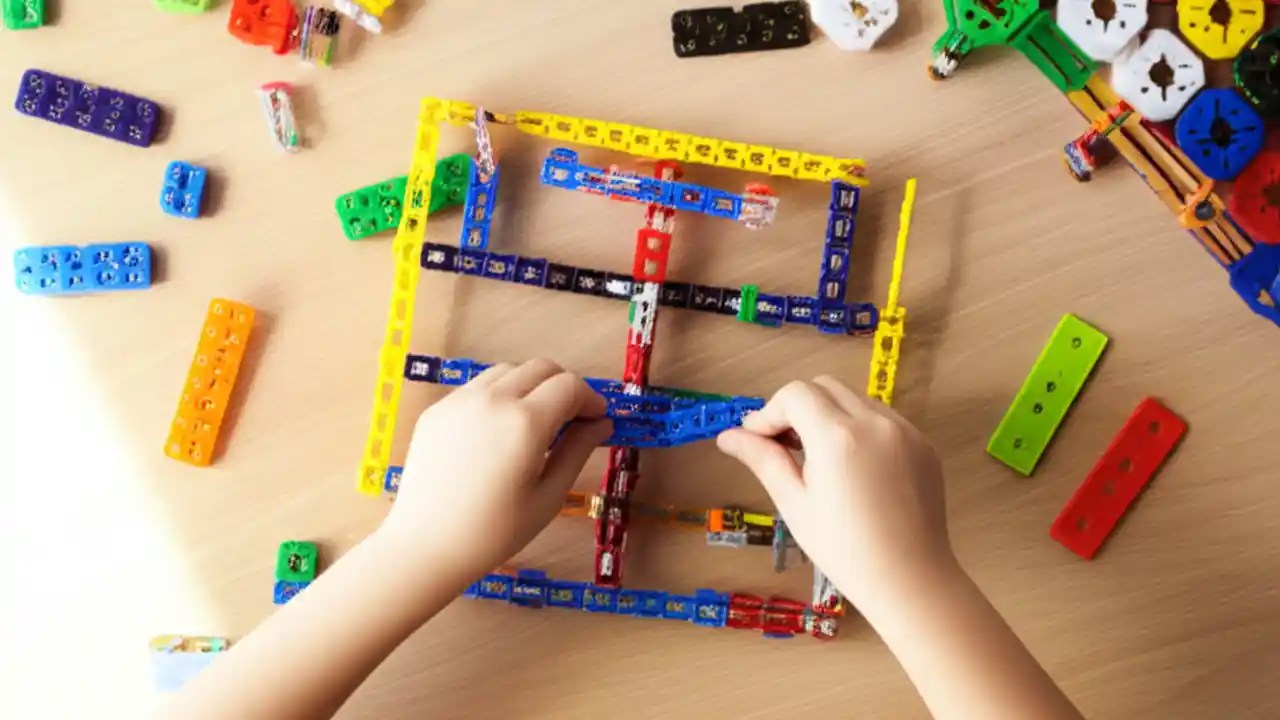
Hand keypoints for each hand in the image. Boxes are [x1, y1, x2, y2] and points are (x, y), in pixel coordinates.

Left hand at [379, 359, 610, 584]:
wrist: (425, 546)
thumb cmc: (494, 533)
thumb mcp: (548, 496)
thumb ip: (577, 451)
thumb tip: (601, 423)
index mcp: (525, 422)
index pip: (569, 386)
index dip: (590, 398)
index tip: (597, 419)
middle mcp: (492, 400)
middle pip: (540, 368)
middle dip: (563, 386)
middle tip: (571, 419)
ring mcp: (460, 401)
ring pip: (508, 371)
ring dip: (530, 386)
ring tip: (533, 423)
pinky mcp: (438, 410)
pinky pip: (477, 388)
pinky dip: (499, 396)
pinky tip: (497, 432)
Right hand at [716, 377, 952, 611]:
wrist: (911, 581)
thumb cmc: (845, 550)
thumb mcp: (795, 504)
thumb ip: (762, 460)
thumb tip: (728, 436)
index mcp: (838, 438)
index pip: (795, 395)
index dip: (769, 412)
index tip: (757, 439)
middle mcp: (875, 423)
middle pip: (824, 386)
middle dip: (798, 407)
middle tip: (784, 445)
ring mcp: (905, 431)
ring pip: (855, 399)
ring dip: (829, 415)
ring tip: (819, 458)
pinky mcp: (924, 444)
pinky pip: (883, 419)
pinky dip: (860, 428)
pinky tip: (854, 468)